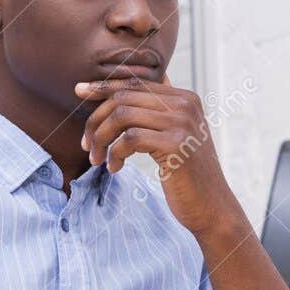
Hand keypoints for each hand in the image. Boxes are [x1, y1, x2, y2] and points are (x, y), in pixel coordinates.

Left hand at [74, 75, 241, 236]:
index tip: (78, 92)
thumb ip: (156, 110)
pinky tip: (115, 168)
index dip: (103, 86)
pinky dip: (114, 154)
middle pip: (124, 98)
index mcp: (185, 98)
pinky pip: (129, 139)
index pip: (135, 83)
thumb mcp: (175, 135)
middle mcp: (186, 105)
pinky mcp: (176, 145)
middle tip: (87, 146)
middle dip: (97, 120)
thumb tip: (123, 86)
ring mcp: (182, 123)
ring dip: (101, 138)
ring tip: (97, 159)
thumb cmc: (187, 174)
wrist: (211, 207)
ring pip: (122, 116)